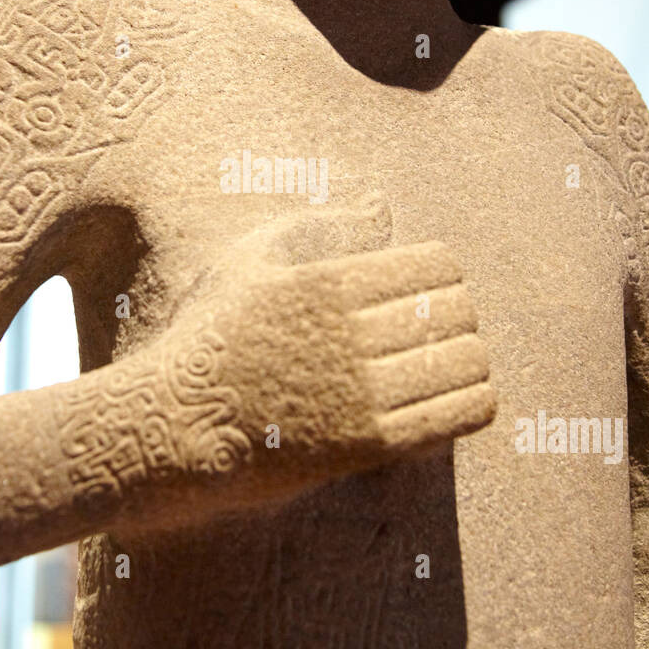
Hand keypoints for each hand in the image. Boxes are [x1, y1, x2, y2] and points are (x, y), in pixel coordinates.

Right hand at [196, 197, 495, 499]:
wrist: (176, 426)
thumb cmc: (212, 336)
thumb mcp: (250, 262)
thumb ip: (319, 226)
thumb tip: (379, 205)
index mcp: (331, 281)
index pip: (437, 266)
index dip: (442, 279)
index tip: (424, 297)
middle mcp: (352, 332)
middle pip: (456, 312)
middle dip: (457, 321)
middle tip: (438, 336)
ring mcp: (362, 390)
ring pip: (465, 363)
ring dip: (468, 364)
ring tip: (449, 371)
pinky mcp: (370, 444)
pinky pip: (458, 414)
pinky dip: (472, 404)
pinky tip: (460, 403)